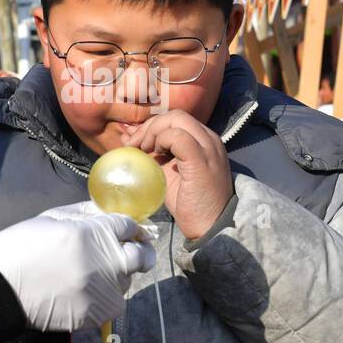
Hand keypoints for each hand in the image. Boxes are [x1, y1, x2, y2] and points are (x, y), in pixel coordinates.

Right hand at [0, 202, 155, 331]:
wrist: (1, 287)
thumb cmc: (22, 247)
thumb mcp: (53, 218)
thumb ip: (86, 214)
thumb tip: (108, 212)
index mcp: (96, 231)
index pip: (129, 226)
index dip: (131, 228)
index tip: (131, 233)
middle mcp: (108, 261)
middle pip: (142, 256)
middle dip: (140, 251)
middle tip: (130, 253)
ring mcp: (105, 290)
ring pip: (127, 281)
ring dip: (118, 276)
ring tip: (92, 275)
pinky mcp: (98, 314)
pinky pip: (113, 304)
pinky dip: (105, 298)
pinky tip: (84, 293)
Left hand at [121, 110, 233, 239]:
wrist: (213, 227)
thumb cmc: (191, 204)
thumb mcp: (170, 174)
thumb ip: (155, 156)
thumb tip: (129, 141)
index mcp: (204, 141)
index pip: (176, 120)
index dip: (152, 127)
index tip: (135, 144)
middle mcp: (209, 139)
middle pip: (175, 115)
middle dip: (149, 127)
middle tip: (134, 146)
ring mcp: (208, 147)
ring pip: (176, 119)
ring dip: (152, 132)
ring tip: (143, 151)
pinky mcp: (201, 159)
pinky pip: (177, 136)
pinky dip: (161, 140)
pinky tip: (155, 155)